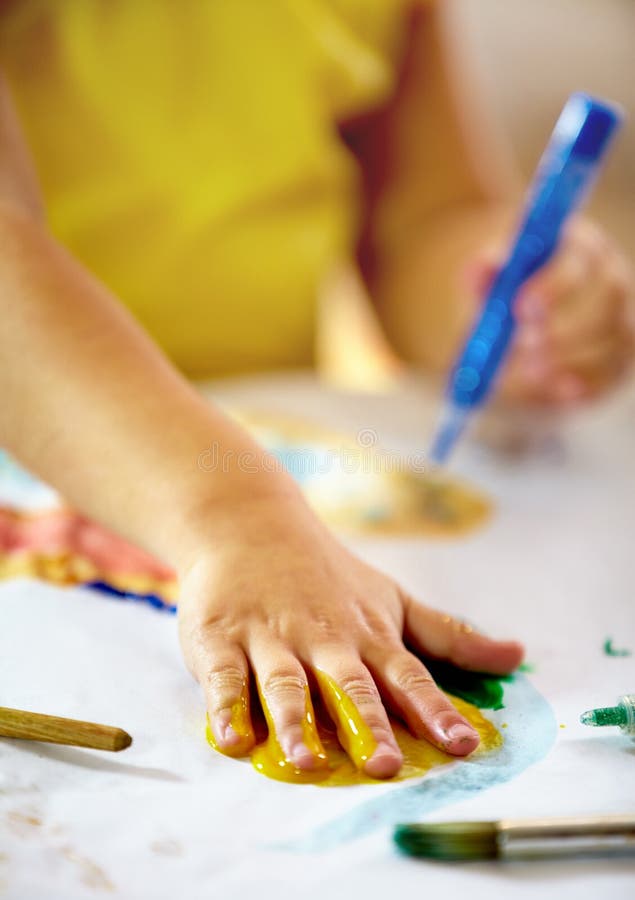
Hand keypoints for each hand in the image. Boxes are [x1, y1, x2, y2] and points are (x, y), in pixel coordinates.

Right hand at [177, 489, 522, 777]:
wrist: (250, 526)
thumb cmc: (328, 575)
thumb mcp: (392, 600)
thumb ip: (450, 635)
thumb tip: (517, 656)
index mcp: (366, 635)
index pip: (407, 676)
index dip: (434, 710)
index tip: (463, 745)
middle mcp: (323, 640)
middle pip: (348, 685)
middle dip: (367, 724)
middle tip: (383, 764)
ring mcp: (270, 639)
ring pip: (286, 686)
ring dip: (297, 724)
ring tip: (309, 763)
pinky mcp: (221, 640)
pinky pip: (224, 679)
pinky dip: (226, 709)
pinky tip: (233, 740)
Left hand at [465, 216, 634, 405]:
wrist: (519, 329)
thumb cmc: (507, 294)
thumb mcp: (490, 284)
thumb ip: (485, 275)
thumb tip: (480, 269)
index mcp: (579, 246)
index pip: (578, 257)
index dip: (552, 284)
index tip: (520, 309)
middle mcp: (610, 275)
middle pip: (610, 294)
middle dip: (568, 324)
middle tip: (525, 348)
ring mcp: (623, 315)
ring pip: (615, 336)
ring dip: (573, 358)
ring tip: (529, 372)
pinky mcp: (623, 354)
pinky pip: (614, 370)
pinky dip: (588, 383)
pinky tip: (559, 391)